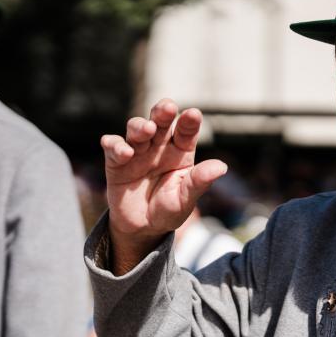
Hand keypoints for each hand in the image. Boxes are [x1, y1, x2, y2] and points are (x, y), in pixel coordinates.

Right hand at [100, 99, 226, 266]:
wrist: (142, 228)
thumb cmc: (168, 210)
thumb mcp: (185, 199)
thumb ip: (199, 182)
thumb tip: (222, 167)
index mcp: (181, 151)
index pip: (186, 131)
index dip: (189, 121)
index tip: (193, 114)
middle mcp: (159, 146)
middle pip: (161, 121)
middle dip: (163, 111)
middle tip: (168, 108)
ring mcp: (137, 151)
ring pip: (136, 129)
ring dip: (140, 126)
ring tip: (147, 130)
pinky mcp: (116, 161)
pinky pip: (113, 147)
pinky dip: (115, 145)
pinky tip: (124, 151)